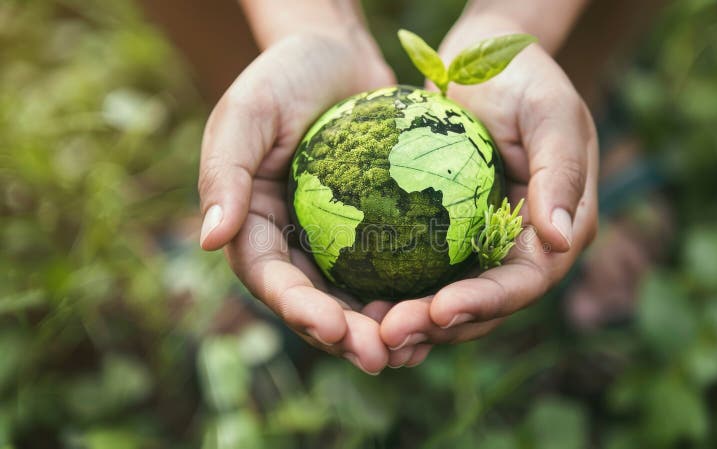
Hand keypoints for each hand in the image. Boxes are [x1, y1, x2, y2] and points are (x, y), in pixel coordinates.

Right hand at [198, 32, 397, 374]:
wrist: (337, 53)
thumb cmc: (285, 76)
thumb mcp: (246, 114)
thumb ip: (225, 174)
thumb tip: (209, 241)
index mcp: (252, 225)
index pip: (270, 279)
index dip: (299, 310)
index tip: (335, 329)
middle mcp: (291, 241)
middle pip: (313, 302)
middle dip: (344, 337)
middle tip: (381, 359)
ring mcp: (332, 238)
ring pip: (352, 297)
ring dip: (378, 329)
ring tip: (412, 350)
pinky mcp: (373, 228)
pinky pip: (388, 269)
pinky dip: (407, 295)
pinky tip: (436, 312)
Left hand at [379, 15, 598, 359]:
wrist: (485, 61)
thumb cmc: (525, 79)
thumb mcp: (551, 113)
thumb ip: (562, 172)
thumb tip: (561, 240)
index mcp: (559, 231)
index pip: (526, 281)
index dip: (486, 302)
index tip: (441, 310)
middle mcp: (524, 249)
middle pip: (486, 305)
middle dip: (441, 326)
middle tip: (389, 335)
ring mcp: (485, 246)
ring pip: (454, 300)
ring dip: (416, 322)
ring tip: (372, 332)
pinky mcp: (450, 237)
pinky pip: (426, 275)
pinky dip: (400, 293)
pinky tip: (363, 303)